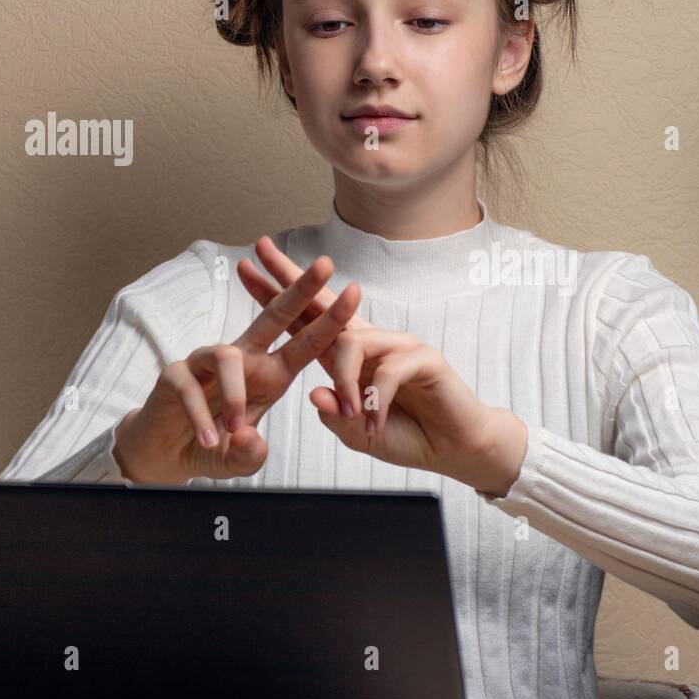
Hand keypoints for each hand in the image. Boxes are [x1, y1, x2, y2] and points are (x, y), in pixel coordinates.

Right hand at [114, 255, 359, 483]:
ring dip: (235, 394)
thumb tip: (250, 438)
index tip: (354, 291)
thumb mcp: (242, 456)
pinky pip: (190, 386)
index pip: (306, 341)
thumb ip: (251, 452)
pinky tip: (208, 437)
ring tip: (235, 428)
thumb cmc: (215, 443)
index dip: (329, 319)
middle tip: (326, 264)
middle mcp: (244, 359)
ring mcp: (207, 363)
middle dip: (300, 289)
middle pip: (274, 315)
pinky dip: (200, 415)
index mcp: (272, 372)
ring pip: (226, 355)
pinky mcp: (176, 375)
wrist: (167, 455)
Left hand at [239, 242, 527, 496]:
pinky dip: (376, 401)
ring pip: (353, 346)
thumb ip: (334, 415)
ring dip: (345, 383)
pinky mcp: (424, 358)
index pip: (307, 320)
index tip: (244, 270)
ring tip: (352, 415)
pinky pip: (387, 372)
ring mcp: (399, 346)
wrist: (454, 450)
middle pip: (325, 302)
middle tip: (261, 249)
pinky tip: (376, 420)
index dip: (277, 295)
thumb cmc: (407, 436)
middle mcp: (372, 343)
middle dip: (291, 276)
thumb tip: (315, 393)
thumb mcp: (357, 432)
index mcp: (349, 357)